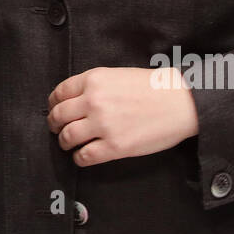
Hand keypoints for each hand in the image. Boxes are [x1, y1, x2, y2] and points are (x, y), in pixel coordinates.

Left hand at [47, 67, 197, 166]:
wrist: (180, 102)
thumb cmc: (153, 88)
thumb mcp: (117, 75)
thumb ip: (94, 85)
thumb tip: (74, 100)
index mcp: (94, 80)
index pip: (59, 93)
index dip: (53, 104)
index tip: (54, 109)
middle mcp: (94, 101)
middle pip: (59, 116)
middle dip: (54, 124)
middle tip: (56, 129)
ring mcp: (103, 125)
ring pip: (67, 137)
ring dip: (64, 142)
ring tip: (68, 144)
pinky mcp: (114, 147)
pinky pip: (84, 156)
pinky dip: (79, 158)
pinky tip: (83, 156)